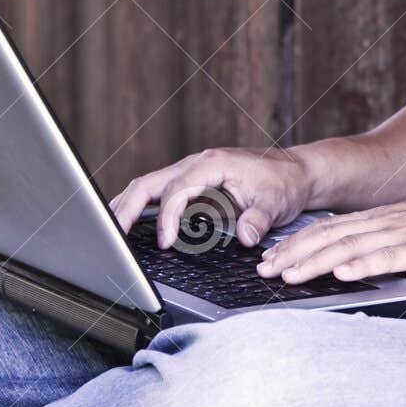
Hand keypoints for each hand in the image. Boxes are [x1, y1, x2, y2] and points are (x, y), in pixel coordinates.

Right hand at [110, 146, 311, 248]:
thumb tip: (246, 236)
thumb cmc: (284, 183)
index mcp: (212, 164)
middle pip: (149, 183)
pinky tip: (128, 223)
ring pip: (147, 185)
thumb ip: (259, 219)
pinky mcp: (192, 183)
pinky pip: (158, 192)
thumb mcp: (277, 202)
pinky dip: (139, 206)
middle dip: (126, 209)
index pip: (176, 190)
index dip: (166, 218)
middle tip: (112, 237)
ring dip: (127, 207)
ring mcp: (191, 171)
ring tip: (110, 232)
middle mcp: (196, 164)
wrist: (295, 172)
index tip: (165, 243)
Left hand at [256, 189, 405, 283]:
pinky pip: (391, 256)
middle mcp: (390, 221)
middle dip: (294, 253)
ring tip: (288, 274)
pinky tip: (343, 274)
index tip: (273, 257)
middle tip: (264, 269)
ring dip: (316, 261)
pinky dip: (364, 265)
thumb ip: (392, 244)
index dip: (299, 243)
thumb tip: (361, 262)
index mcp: (386, 217)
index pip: (332, 228)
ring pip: (352, 246)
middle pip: (332, 236)